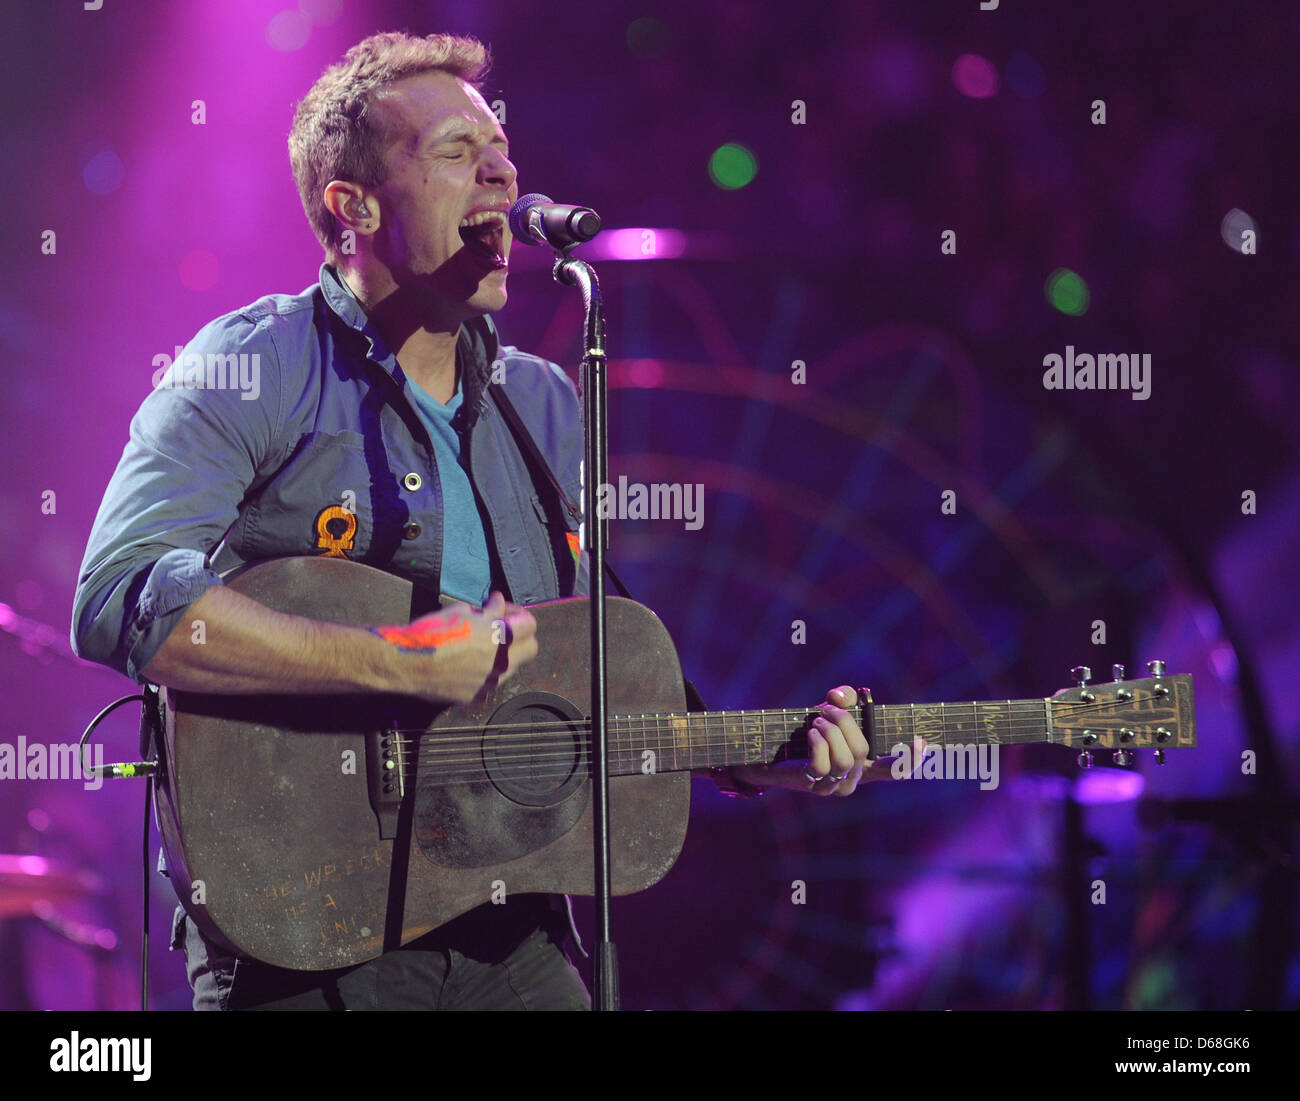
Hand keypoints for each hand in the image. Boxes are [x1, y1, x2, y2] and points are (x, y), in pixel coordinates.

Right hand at [375, 591, 537, 704]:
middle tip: (502, 628)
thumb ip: (487, 610)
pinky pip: (490, 684)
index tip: (506, 612)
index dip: (519, 614)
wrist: (407, 664)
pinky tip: (468, 665)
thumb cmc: (432, 633)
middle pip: (530, 648)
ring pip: (511, 667)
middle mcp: (500, 662)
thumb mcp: (460, 612)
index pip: (530, 625)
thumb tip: (498, 603)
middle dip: (520, 637)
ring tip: (481, 646)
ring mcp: (490, 682)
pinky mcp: (476, 697)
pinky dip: (485, 673)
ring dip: (504, 655)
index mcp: (499, 637)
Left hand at [729, 685, 924, 795]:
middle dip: (845, 722)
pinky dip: (818, 740)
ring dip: (830, 730)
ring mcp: (832, 786)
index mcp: (862, 767)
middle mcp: (851, 780)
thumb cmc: (809, 734)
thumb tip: (840, 698)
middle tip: (828, 709)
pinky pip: (822, 763)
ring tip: (816, 720)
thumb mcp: (831, 711)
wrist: (771, 755)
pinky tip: (810, 732)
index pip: (892, 770)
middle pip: (862, 750)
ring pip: (844, 758)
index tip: (921, 740)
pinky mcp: (812, 784)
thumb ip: (844, 698)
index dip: (909, 759)